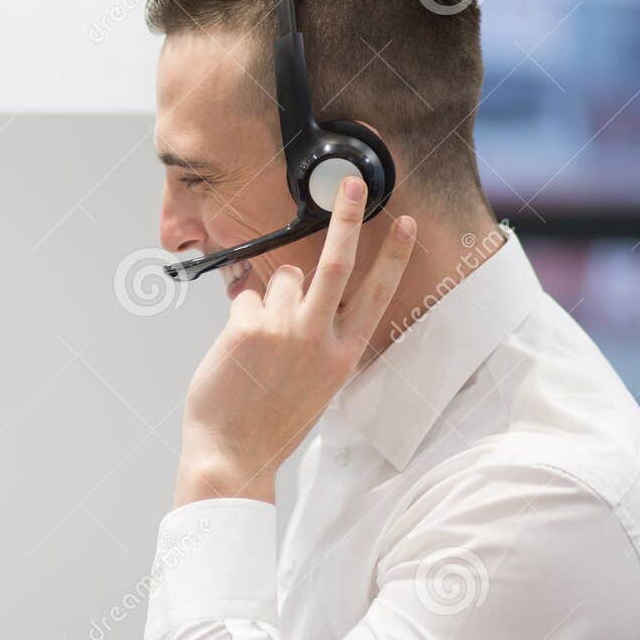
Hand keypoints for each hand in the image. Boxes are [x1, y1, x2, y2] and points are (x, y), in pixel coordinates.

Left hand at [175, 178, 414, 505]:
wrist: (234, 454)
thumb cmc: (272, 419)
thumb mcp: (315, 383)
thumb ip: (316, 337)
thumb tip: (298, 288)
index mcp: (344, 355)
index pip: (377, 294)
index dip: (392, 255)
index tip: (404, 224)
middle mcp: (320, 339)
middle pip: (337, 263)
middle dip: (346, 218)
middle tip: (350, 185)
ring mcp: (283, 331)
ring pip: (281, 278)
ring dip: (269, 293)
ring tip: (258, 338)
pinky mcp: (247, 328)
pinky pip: (244, 295)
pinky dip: (239, 309)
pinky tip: (235, 344)